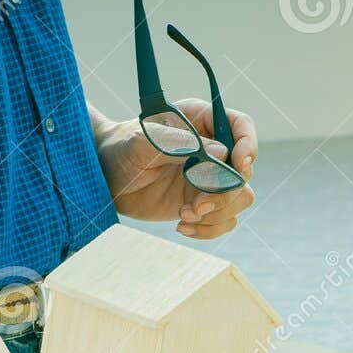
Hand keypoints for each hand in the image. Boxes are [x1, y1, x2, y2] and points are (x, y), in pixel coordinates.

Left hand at [96, 98, 256, 239]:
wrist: (104, 179)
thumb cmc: (119, 150)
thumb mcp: (141, 143)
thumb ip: (179, 144)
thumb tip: (221, 153)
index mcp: (200, 122)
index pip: (240, 126)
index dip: (248, 144)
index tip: (239, 164)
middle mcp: (211, 150)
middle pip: (244, 170)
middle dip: (224, 193)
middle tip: (196, 205)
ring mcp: (209, 179)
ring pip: (240, 198)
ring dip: (217, 213)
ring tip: (185, 216)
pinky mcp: (202, 203)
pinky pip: (225, 221)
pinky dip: (209, 229)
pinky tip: (182, 227)